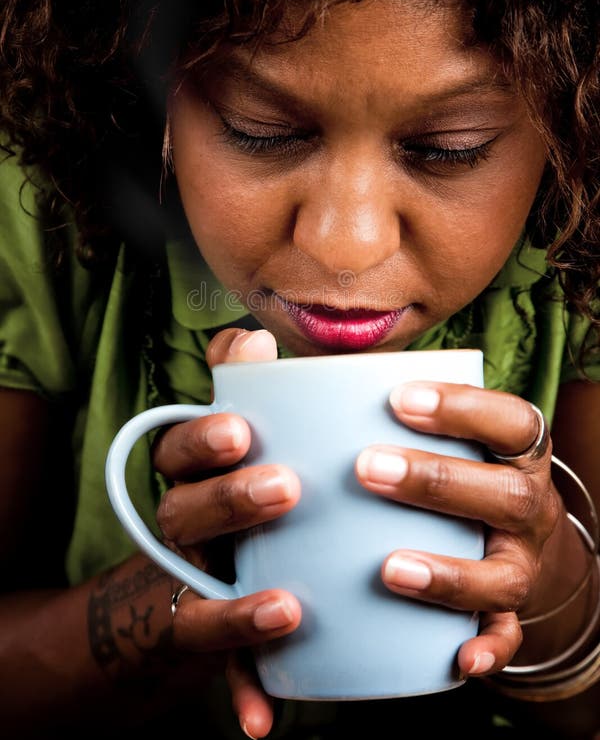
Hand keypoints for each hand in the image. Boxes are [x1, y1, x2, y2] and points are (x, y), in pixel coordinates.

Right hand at [151, 328, 300, 738]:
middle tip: (284, 487)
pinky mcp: (208, 637)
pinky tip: (264, 723)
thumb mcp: (232, 442)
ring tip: (286, 606)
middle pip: (185, 514)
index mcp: (191, 475)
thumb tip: (252, 338)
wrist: (182, 583)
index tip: (240, 428)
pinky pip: (222, 667)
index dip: (202, 438)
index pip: (178, 449)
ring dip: (238, 602)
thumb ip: (241, 388)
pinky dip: (241, 691)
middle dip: (229, 501)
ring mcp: (193, 583)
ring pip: (201, 590)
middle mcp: (184, 527)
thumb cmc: (233, 492)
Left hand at [355, 382, 559, 677]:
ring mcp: (519, 562)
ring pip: (504, 575)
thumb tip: (266, 355)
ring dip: (449, 573)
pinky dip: (485, 649)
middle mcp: (527, 505)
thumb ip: (373, 398)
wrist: (503, 533)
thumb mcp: (434, 426)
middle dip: (439, 482)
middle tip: (368, 468)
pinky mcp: (506, 613)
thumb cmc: (446, 461)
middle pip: (506, 494)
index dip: (464, 408)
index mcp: (515, 451)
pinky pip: (504, 639)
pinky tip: (455, 657)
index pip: (512, 420)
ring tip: (388, 568)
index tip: (398, 398)